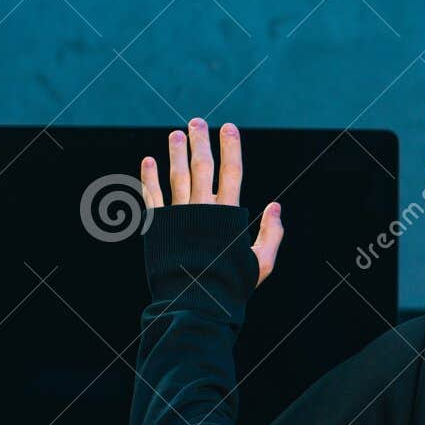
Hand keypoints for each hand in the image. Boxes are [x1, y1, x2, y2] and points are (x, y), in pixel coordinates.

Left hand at [140, 118, 284, 285]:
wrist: (193, 303)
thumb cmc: (231, 287)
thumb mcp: (261, 264)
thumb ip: (271, 234)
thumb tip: (276, 206)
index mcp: (228, 217)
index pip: (231, 173)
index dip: (231, 149)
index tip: (229, 127)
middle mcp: (202, 210)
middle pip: (202, 167)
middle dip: (201, 142)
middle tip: (197, 121)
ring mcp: (178, 217)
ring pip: (177, 177)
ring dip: (176, 153)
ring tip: (176, 135)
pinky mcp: (157, 227)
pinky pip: (153, 196)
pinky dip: (149, 178)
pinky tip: (148, 161)